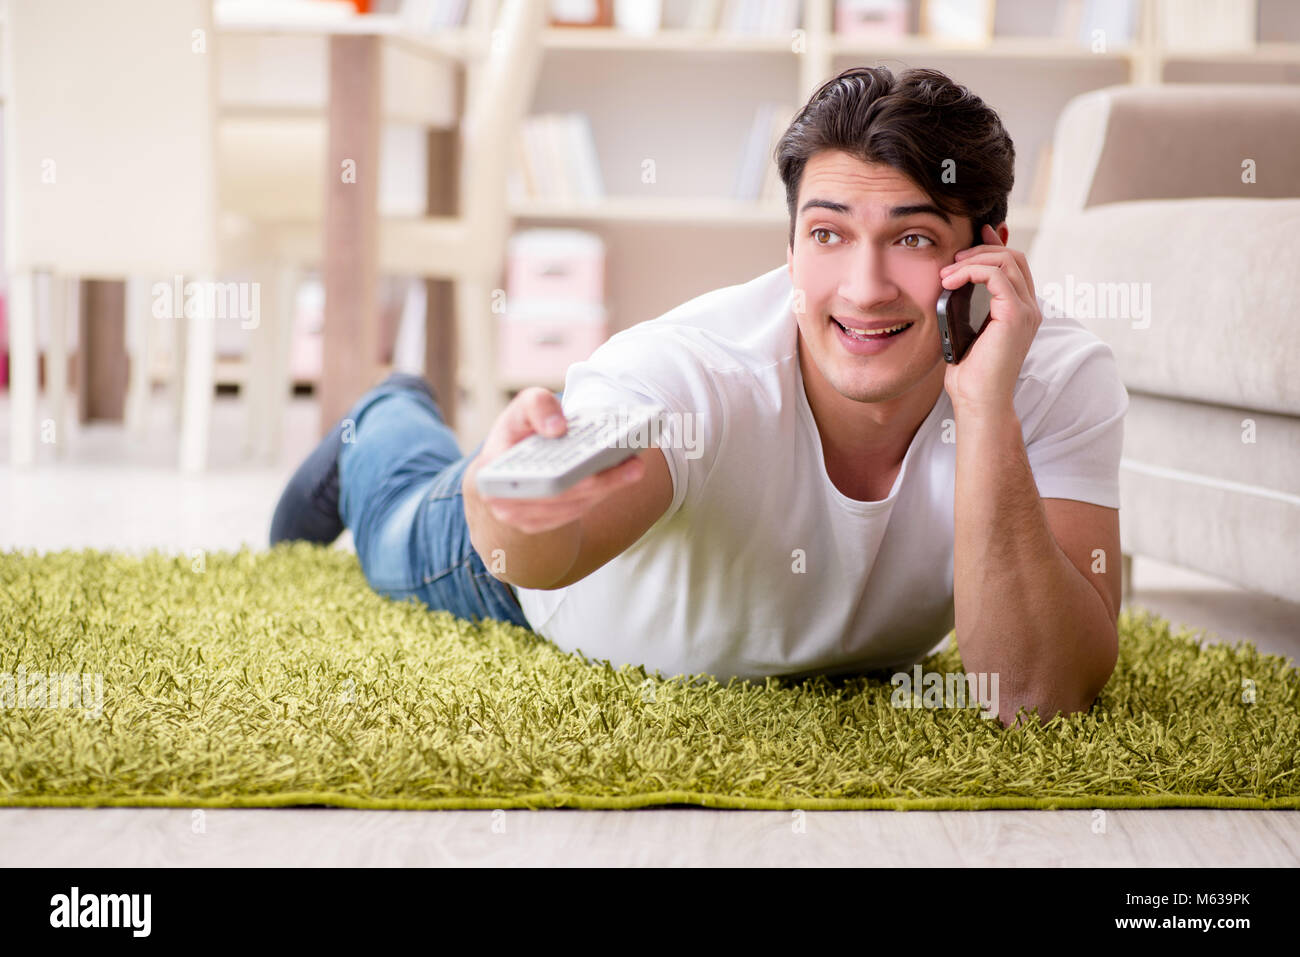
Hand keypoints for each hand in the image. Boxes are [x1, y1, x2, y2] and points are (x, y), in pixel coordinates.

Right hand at [464, 387, 645, 536]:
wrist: (503, 470)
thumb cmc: (515, 435)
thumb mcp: (521, 409)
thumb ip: (537, 405)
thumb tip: (559, 427)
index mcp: (492, 472)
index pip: (532, 474)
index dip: (566, 471)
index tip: (598, 457)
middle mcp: (503, 502)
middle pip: (561, 494)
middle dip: (601, 480)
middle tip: (634, 463)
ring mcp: (520, 519)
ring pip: (572, 506)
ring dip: (606, 488)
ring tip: (633, 467)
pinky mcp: (538, 526)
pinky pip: (574, 513)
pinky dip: (598, 496)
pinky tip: (619, 479)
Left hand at [938, 224, 1041, 417]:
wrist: (977, 400)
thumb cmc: (969, 373)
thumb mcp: (965, 330)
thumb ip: (967, 306)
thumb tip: (953, 283)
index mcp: (1020, 311)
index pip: (1014, 265)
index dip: (994, 245)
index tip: (972, 236)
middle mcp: (1030, 308)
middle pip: (1014, 257)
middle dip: (981, 250)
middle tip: (953, 260)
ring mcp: (1026, 311)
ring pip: (1006, 260)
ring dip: (973, 260)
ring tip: (947, 273)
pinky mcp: (1015, 315)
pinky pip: (997, 275)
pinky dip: (971, 271)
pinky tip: (950, 282)